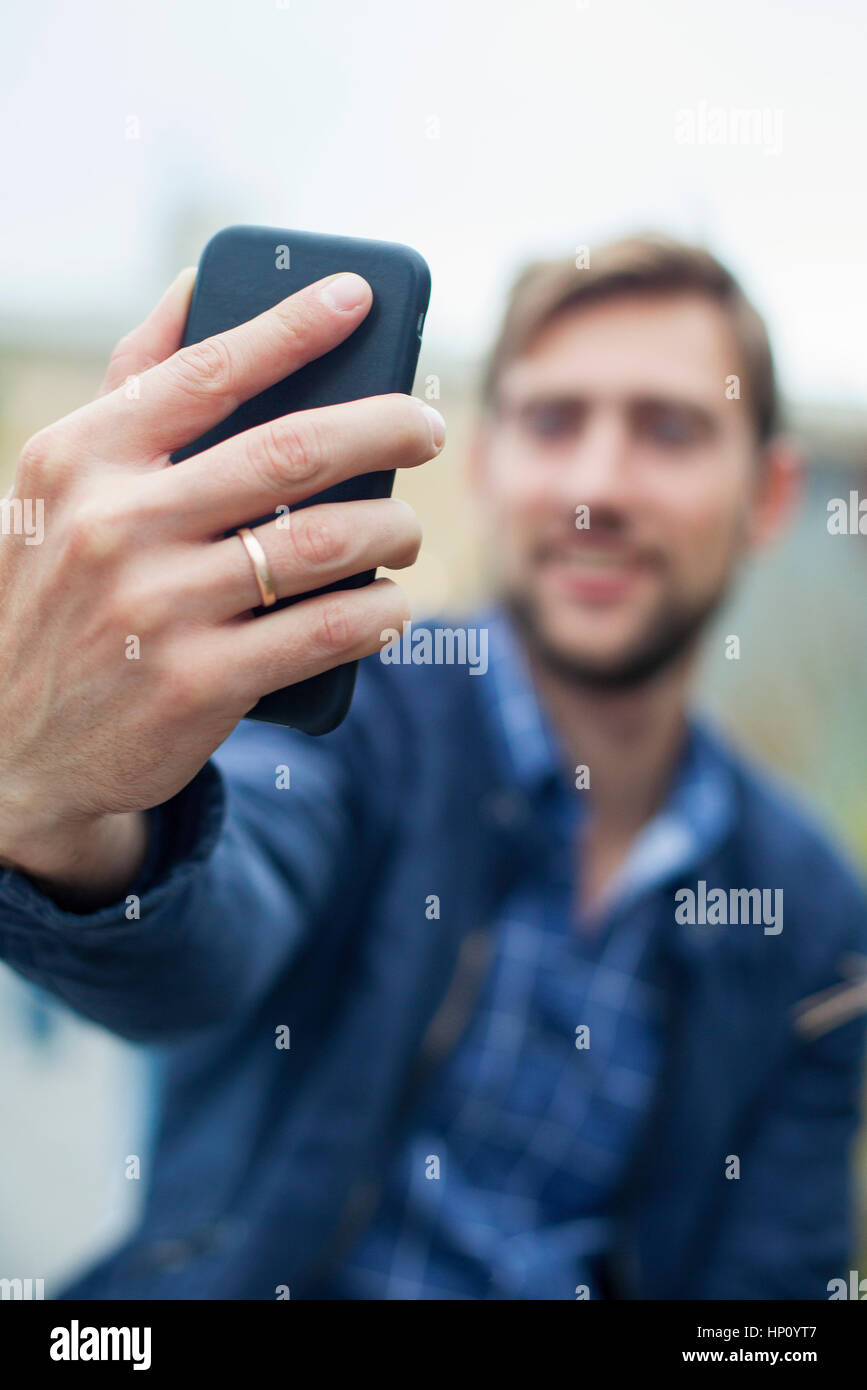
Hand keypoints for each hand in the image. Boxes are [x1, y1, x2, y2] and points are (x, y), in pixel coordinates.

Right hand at [0, 268, 442, 895]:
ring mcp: (155, 609)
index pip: (206, 372)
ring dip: (392, 530)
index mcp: (80, 458)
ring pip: (323, 543)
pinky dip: (379, 614)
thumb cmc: (61, 591)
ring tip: (404, 531)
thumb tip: (195, 284)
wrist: (17, 746)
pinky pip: (325, 632)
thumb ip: (129, 389)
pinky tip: (391, 605)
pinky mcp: (196, 685)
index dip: (293, 327)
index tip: (357, 297)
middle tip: (425, 428)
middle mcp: (113, 525)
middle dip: (383, 429)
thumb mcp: (61, 486)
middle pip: (290, 452)